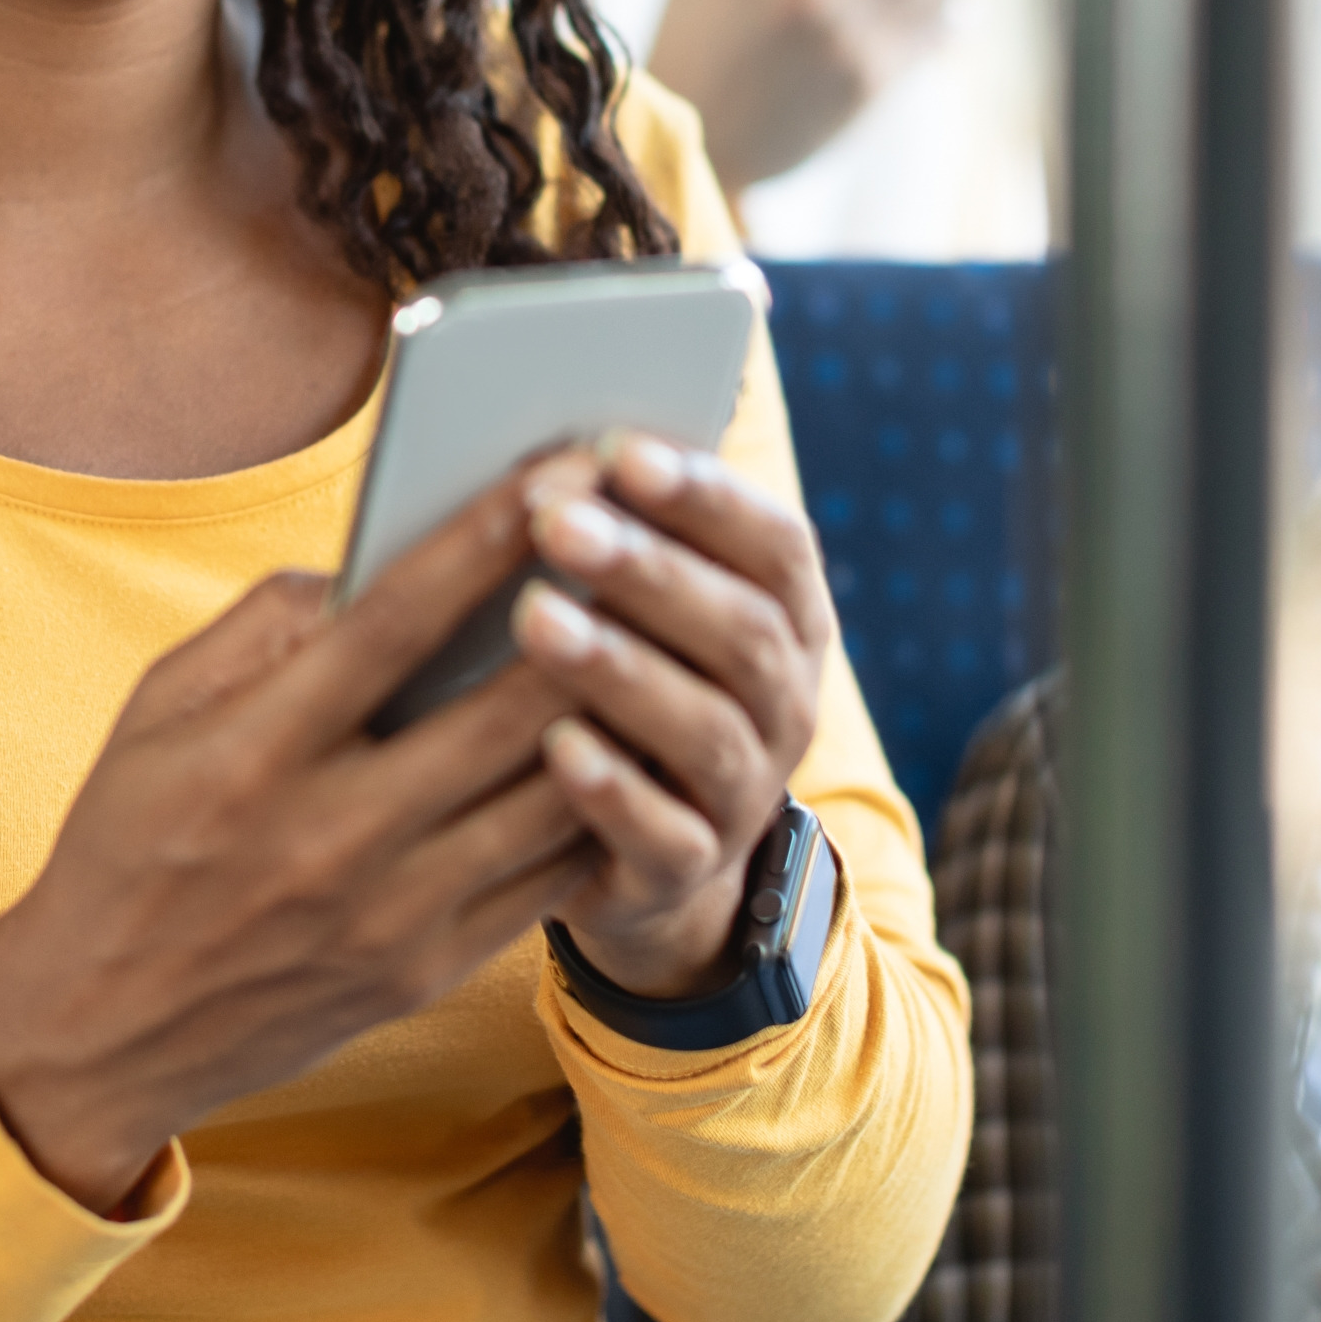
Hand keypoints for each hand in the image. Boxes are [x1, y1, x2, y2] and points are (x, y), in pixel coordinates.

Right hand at [0, 471, 601, 1214]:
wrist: (101, 1032)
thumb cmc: (128, 842)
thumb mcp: (156, 711)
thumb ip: (263, 625)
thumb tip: (372, 561)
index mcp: (254, 751)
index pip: (394, 621)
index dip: (488, 536)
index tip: (559, 467)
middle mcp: (330, 833)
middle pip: (500, 710)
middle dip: (588, 611)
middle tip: (649, 530)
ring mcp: (390, 912)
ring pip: (547, 797)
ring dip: (616, 707)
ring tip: (665, 629)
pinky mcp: (427, 971)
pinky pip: (545, 880)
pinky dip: (597, 807)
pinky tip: (630, 745)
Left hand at [510, 432, 837, 999]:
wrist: (645, 856)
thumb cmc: (624, 686)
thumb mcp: (644, 612)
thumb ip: (624, 540)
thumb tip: (548, 454)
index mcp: (787, 621)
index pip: (779, 544)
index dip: (707, 497)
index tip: (621, 450)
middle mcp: (786, 705)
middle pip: (743, 631)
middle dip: (650, 570)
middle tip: (557, 521)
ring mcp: (744, 795)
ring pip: (705, 730)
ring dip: (620, 668)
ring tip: (533, 617)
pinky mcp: (687, 871)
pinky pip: (662, 835)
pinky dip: (611, 788)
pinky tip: (555, 745)